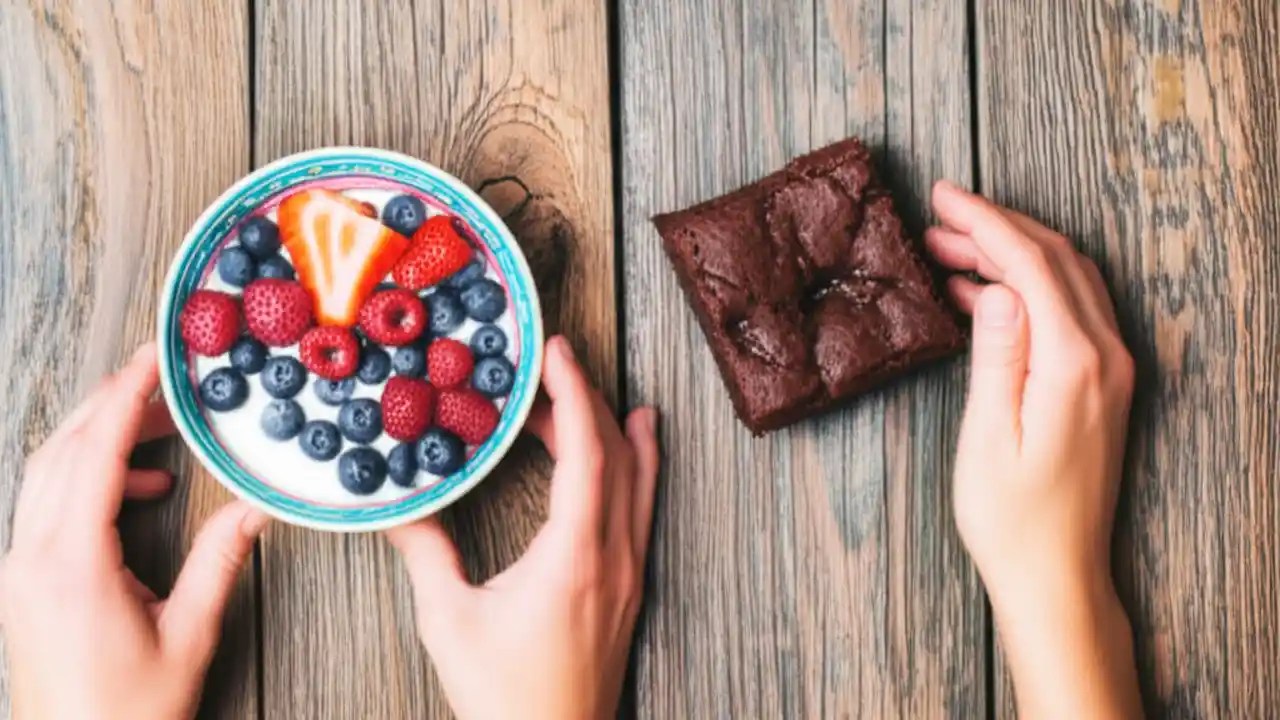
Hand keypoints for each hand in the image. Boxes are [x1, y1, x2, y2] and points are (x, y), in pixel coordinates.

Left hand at [1, 344, 269, 719]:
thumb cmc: (124, 715)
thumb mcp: (188, 635)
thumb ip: (218, 561)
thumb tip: (253, 505)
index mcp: (71, 566)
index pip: (94, 455)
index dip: (126, 398)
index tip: (152, 360)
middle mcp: (33, 560)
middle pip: (63, 450)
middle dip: (114, 404)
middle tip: (162, 379)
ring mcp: (20, 571)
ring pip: (48, 473)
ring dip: (100, 439)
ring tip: (159, 429)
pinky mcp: (24, 583)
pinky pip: (48, 505)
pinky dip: (89, 479)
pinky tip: (140, 489)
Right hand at [386, 336, 659, 719]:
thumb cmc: (504, 698)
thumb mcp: (450, 621)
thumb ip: (426, 552)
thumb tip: (394, 504)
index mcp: (575, 555)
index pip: (587, 451)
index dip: (574, 392)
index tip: (557, 353)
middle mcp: (613, 556)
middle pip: (617, 455)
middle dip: (585, 402)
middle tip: (550, 371)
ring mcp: (628, 572)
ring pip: (638, 481)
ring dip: (614, 431)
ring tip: (592, 394)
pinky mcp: (627, 588)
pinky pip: (639, 510)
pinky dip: (635, 469)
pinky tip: (634, 453)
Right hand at [926, 181, 1140, 718]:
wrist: (1055, 572)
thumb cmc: (1011, 517)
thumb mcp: (987, 435)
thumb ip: (997, 353)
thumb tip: (995, 287)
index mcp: (1073, 363)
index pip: (1030, 264)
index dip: (985, 222)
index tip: (944, 197)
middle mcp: (1104, 357)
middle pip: (1054, 260)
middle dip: (995, 229)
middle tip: (938, 220)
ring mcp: (1110, 369)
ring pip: (1066, 280)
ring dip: (1012, 253)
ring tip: (950, 250)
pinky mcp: (1102, 384)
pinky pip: (1070, 311)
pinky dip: (1028, 287)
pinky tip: (983, 295)